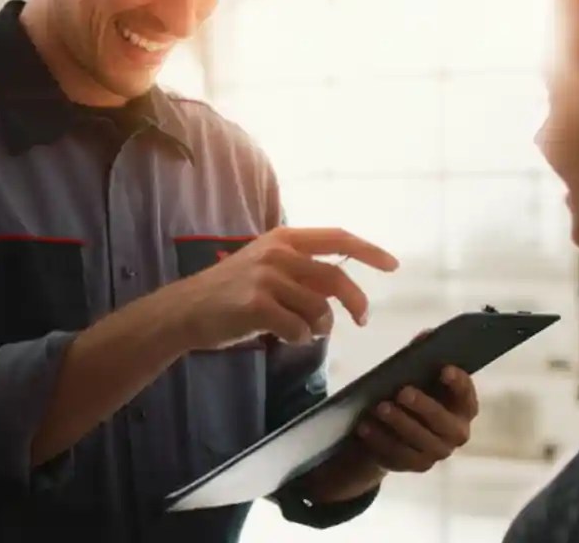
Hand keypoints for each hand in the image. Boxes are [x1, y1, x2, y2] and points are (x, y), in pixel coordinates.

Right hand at [171, 227, 398, 349]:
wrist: (186, 310)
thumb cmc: (229, 291)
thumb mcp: (266, 266)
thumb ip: (302, 270)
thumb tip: (343, 289)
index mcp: (284, 238)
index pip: (337, 237)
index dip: (368, 251)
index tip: (393, 265)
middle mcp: (278, 253)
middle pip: (336, 278)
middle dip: (356, 303)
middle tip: (362, 321)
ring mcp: (267, 278)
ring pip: (320, 309)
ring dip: (319, 327)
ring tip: (302, 330)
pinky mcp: (258, 305)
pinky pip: (299, 329)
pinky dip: (299, 339)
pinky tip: (282, 337)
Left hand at [353, 365, 478, 472]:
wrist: (396, 427)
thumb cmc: (414, 392)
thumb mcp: (417, 373)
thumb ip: (423, 355)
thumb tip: (426, 336)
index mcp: (463, 407)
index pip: (467, 395)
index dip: (459, 383)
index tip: (444, 369)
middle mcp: (456, 433)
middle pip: (444, 423)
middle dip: (424, 406)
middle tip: (402, 392)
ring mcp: (436, 452)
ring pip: (420, 441)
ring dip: (399, 423)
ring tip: (379, 407)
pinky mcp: (414, 465)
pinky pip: (398, 456)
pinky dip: (379, 440)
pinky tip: (364, 426)